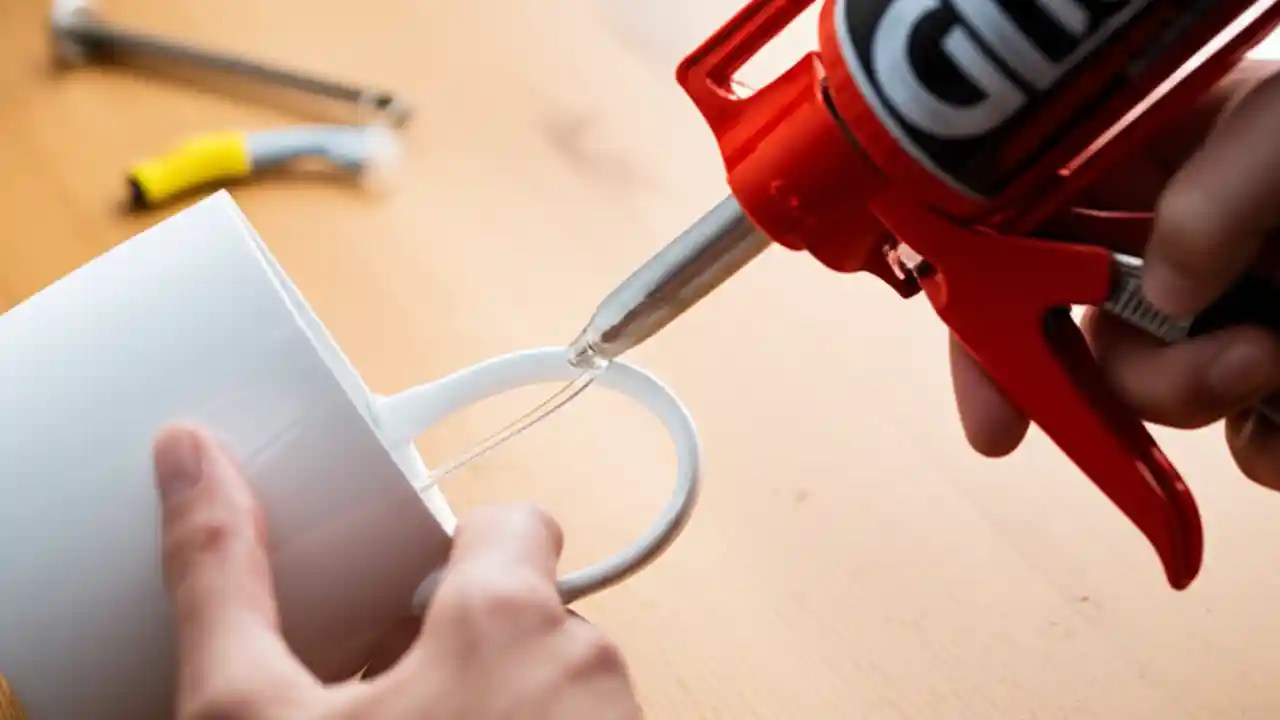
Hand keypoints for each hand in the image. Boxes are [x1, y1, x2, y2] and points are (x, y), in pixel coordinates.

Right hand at [153, 425, 640, 719]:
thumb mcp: (253, 717)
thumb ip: (224, 581)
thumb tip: (192, 465)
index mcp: (509, 620)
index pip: (516, 521)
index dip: (458, 553)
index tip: (418, 589)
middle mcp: (589, 669)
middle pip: (528, 611)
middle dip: (464, 645)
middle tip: (394, 699)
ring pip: (556, 680)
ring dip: (499, 701)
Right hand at [950, 59, 1279, 488]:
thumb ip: (1210, 198)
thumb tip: (1161, 293)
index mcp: (1157, 156)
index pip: (1025, 241)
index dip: (992, 326)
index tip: (994, 423)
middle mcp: (1187, 233)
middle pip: (1091, 338)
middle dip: (1136, 381)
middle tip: (1226, 372)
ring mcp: (1244, 300)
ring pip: (1165, 394)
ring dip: (1210, 405)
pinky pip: (1253, 433)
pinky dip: (1271, 445)